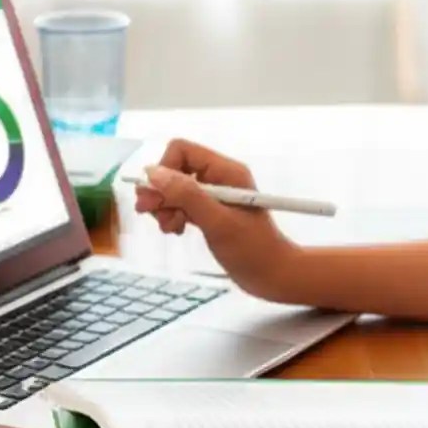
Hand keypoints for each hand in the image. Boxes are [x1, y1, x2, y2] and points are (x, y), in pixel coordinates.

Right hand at [133, 139, 299, 300]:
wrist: (274, 276)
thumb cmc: (253, 250)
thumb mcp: (218, 222)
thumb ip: (187, 196)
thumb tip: (153, 173)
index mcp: (226, 171)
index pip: (182, 151)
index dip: (164, 170)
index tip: (155, 199)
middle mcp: (220, 177)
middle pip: (175, 170)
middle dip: (161, 192)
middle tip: (154, 215)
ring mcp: (215, 195)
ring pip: (175, 189)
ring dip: (165, 206)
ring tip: (171, 228)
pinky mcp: (211, 212)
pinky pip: (182, 204)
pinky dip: (173, 215)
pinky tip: (178, 230)